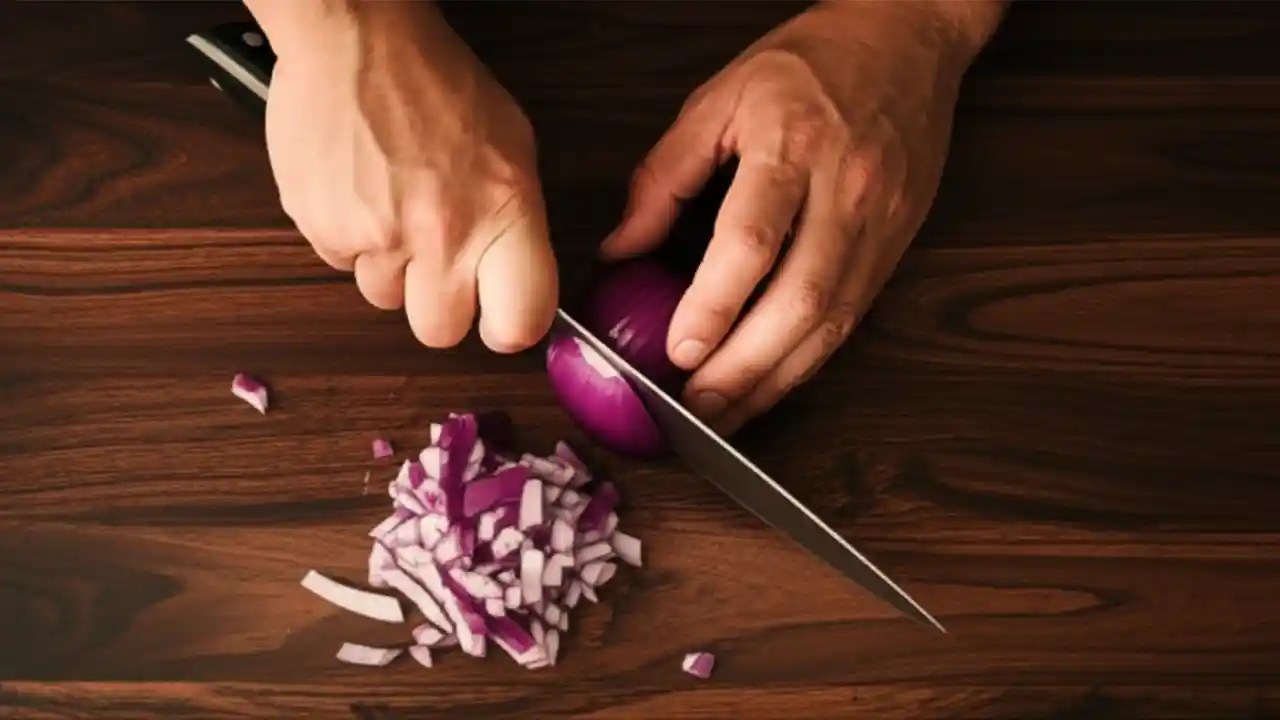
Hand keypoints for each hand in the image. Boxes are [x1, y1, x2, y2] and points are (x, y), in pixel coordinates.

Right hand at [255, 1, 556, 350]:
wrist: (357, 40)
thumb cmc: (439, 86)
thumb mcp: (512, 149)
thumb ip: (515, 222)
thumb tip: (517, 281)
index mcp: (502, 215)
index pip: (518, 323)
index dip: (508, 327)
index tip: (501, 317)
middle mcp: (441, 236)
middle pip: (439, 333)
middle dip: (439, 307)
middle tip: (438, 262)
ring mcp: (375, 237)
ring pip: (383, 299)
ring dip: (390, 266)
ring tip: (393, 205)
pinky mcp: (320, 228)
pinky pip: (339, 263)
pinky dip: (348, 238)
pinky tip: (359, 190)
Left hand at [601, 1, 1003, 431]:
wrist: (906, 38)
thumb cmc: (808, 64)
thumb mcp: (719, 98)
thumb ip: (664, 176)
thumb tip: (621, 249)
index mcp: (792, 143)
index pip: (753, 239)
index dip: (715, 304)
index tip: (677, 350)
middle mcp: (844, 189)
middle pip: (801, 298)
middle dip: (746, 366)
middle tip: (697, 407)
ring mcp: (878, 222)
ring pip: (833, 321)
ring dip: (778, 379)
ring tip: (728, 416)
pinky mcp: (895, 244)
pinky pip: (852, 317)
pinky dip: (808, 361)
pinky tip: (771, 385)